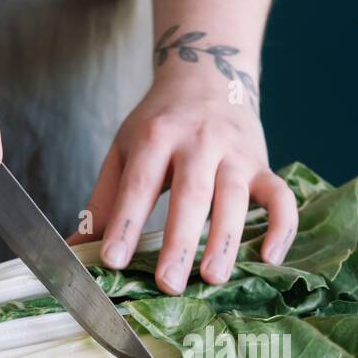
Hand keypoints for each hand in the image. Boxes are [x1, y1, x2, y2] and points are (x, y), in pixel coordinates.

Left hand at [79, 66, 297, 293]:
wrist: (209, 73)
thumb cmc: (161, 121)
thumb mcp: (126, 149)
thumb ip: (105, 201)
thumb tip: (75, 249)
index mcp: (156, 136)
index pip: (139, 184)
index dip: (126, 223)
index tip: (114, 261)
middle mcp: (199, 142)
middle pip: (191, 195)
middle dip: (180, 241)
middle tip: (169, 284)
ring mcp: (236, 154)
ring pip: (236, 199)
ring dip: (226, 240)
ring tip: (214, 278)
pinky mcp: (263, 165)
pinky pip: (281, 197)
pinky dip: (281, 228)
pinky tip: (269, 259)